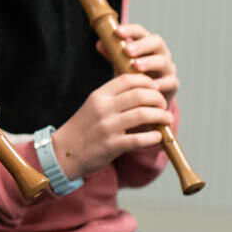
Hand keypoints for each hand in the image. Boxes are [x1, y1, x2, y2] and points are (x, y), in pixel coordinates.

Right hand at [53, 73, 174, 179]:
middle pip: (139, 94)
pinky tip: (158, 137)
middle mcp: (103, 108)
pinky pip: (139, 139)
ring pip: (142, 114)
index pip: (128, 79)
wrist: (63, 152)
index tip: (155, 88)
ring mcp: (107, 127)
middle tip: (163, 105)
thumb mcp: (94, 105)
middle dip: (157, 98)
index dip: (147, 81)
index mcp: (99, 95)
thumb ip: (114, 97)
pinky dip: (153, 137)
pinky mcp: (111, 145)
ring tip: (167, 119)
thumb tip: (142, 90)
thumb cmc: (83, 128)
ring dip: (160, 116)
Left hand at [104, 22, 178, 103]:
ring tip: (136, 66)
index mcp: (146, 44)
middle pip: (156, 42)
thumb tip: (100, 43)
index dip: (130, 30)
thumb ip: (112, 53)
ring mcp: (168, 68)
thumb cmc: (131, 75)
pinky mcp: (172, 85)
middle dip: (141, 45)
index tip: (117, 32)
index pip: (140, 32)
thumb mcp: (120, 63)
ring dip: (149, 62)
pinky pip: (171, 82)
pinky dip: (162, 83)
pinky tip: (151, 85)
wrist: (144, 99)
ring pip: (163, 61)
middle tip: (127, 50)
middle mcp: (160, 53)